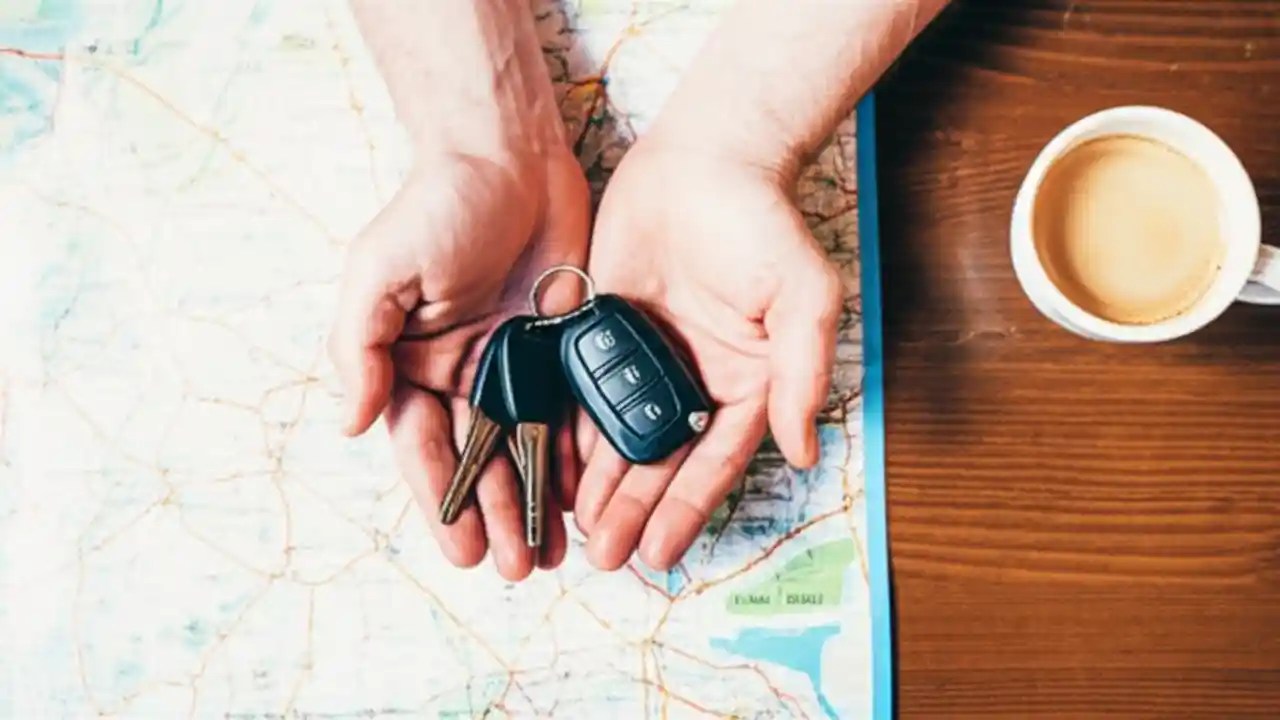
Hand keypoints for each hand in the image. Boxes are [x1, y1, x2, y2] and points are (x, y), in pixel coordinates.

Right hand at [328, 146, 589, 580]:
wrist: (510, 155)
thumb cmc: (437, 205)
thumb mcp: (379, 270)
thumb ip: (360, 348)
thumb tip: (351, 425)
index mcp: (410, 364)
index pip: (424, 449)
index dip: (442, 502)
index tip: (463, 551)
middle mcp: (462, 373)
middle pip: (479, 461)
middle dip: (496, 517)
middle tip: (520, 569)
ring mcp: (516, 363)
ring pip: (525, 449)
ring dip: (535, 502)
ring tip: (555, 554)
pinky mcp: (563, 347)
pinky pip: (569, 412)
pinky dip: (574, 458)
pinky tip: (586, 499)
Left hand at [574, 139, 843, 571]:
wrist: (706, 156)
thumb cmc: (762, 223)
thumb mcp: (802, 298)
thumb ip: (801, 374)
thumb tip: (803, 450)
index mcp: (746, 382)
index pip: (714, 461)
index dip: (687, 508)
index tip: (658, 551)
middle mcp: (695, 380)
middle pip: (662, 461)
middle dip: (634, 510)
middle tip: (604, 555)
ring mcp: (648, 357)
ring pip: (619, 434)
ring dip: (600, 484)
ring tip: (575, 528)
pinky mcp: (605, 328)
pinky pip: (584, 388)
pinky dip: (571, 429)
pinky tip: (551, 466)